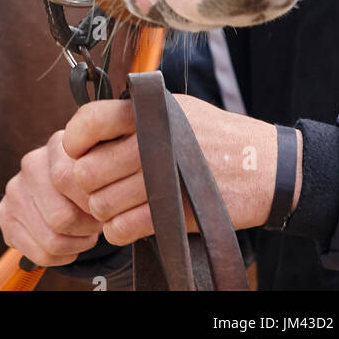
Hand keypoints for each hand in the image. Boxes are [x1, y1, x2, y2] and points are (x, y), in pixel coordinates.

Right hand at [0, 129, 103, 266]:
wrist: (66, 190)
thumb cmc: (91, 184)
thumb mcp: (105, 171)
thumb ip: (109, 176)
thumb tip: (110, 199)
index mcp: (58, 145)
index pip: (71, 180)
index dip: (94, 204)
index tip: (107, 208)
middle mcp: (31, 163)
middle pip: (62, 217)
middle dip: (87, 229)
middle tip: (96, 225)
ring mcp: (14, 189)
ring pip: (52, 240)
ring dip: (76, 245)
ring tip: (84, 234)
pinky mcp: (4, 215)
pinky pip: (39, 254)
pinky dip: (61, 257)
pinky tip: (67, 244)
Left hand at [63, 96, 301, 245]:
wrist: (263, 166)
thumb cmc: (217, 136)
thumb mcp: (176, 109)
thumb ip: (136, 115)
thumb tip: (91, 129)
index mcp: (150, 111)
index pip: (89, 121)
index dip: (74, 140)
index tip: (77, 151)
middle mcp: (152, 141)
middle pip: (88, 170)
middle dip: (88, 183)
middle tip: (100, 184)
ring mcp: (163, 179)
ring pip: (101, 203)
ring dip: (103, 208)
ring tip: (117, 203)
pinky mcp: (174, 214)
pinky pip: (122, 227)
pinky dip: (118, 229)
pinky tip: (129, 220)